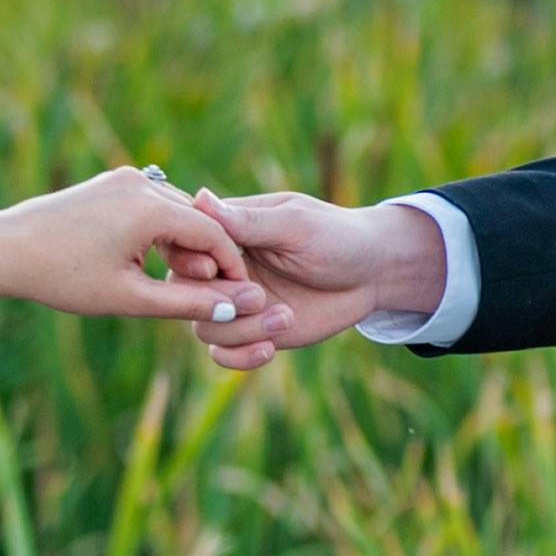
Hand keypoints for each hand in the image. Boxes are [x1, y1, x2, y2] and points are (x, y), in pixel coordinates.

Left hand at [0, 166, 256, 321]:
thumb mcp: (129, 297)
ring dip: (185, 244)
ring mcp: (125, 178)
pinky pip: (153, 205)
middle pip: (197, 220)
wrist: (5, 248)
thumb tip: (233, 310)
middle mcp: (142, 183)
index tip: (241, 295)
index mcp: (150, 208)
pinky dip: (162, 232)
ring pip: (175, 212)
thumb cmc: (63, 277)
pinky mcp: (110, 182)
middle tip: (215, 295)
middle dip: (210, 256)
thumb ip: (186, 304)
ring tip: (183, 282)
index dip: (233, 267)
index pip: (213, 234)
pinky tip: (155, 262)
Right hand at [181, 190, 446, 369]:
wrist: (372, 274)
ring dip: (241, 330)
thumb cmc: (337, 237)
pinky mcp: (252, 331)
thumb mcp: (295, 226)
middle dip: (219, 301)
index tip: (223, 269)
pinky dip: (239, 357)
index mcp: (227, 232)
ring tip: (285, 317)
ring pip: (204, 326)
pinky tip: (270, 348)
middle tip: (259, 297)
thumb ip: (248, 221)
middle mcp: (224, 269)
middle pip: (186, 293)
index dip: (192, 263)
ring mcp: (236, 303)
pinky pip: (222, 353)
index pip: (184, 247)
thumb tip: (200, 198)